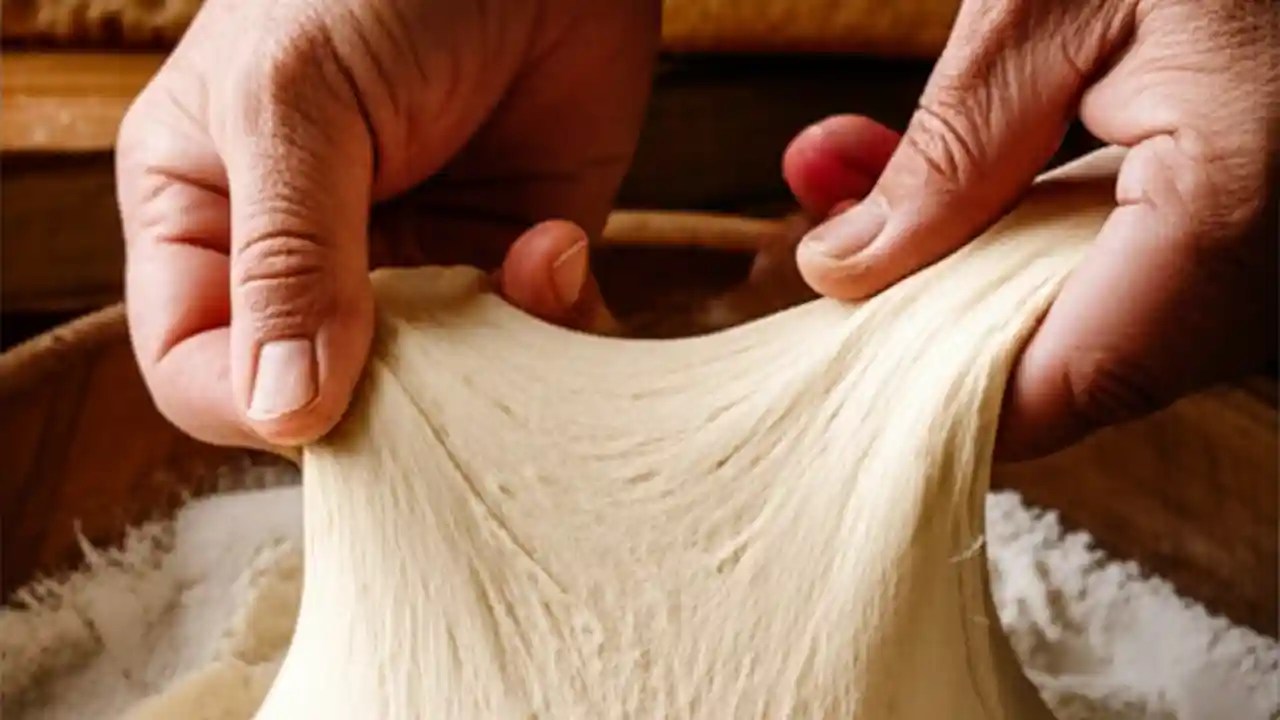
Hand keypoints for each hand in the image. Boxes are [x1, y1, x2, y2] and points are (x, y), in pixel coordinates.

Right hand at [117, 0, 655, 449]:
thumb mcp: (294, 100)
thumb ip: (286, 255)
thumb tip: (284, 411)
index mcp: (208, 217)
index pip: (195, 367)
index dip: (248, 406)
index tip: (323, 407)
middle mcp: (308, 260)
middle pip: (324, 398)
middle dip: (392, 400)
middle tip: (451, 353)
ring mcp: (415, 265)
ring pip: (440, 390)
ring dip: (491, 365)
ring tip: (529, 267)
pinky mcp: (509, 258)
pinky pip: (529, 345)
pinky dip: (556, 322)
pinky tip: (558, 243)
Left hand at [784, 0, 1278, 458]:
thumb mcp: (1055, 0)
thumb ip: (953, 151)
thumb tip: (846, 268)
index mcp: (1235, 202)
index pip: (1072, 379)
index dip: (949, 406)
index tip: (847, 380)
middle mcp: (1278, 253)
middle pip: (1079, 366)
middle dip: (934, 320)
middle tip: (836, 254)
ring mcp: (1277, 244)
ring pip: (1103, 323)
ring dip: (971, 273)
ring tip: (865, 196)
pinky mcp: (1259, 214)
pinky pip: (1140, 275)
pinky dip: (1033, 243)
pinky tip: (960, 186)